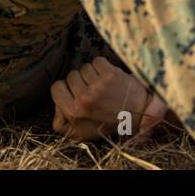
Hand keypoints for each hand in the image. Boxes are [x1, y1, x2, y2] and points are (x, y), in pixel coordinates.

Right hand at [50, 58, 170, 140]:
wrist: (138, 115)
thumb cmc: (108, 124)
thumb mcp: (79, 134)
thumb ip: (60, 123)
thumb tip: (56, 106)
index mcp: (73, 112)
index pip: (56, 87)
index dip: (65, 89)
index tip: (75, 94)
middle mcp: (84, 98)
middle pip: (71, 76)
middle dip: (80, 82)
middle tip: (92, 91)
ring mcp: (98, 85)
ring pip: (84, 68)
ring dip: (92, 74)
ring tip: (102, 85)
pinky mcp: (111, 74)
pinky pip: (97, 61)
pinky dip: (102, 67)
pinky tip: (108, 78)